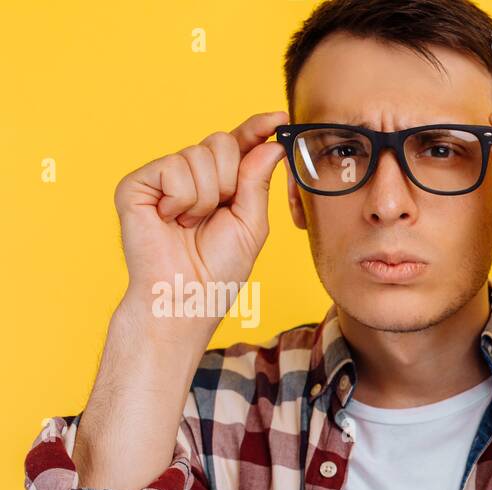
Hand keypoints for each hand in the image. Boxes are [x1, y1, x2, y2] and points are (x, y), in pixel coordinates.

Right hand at [113, 111, 286, 334]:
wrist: (187, 295)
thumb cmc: (218, 269)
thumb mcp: (251, 224)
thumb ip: (257, 182)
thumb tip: (271, 143)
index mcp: (219, 184)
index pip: (238, 145)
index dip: (257, 129)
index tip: (279, 118)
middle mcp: (189, 175)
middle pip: (220, 141)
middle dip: (229, 179)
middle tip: (215, 212)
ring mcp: (162, 177)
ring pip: (198, 154)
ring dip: (205, 196)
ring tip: (190, 223)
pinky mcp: (137, 183)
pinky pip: (172, 167)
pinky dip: (181, 198)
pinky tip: (170, 219)